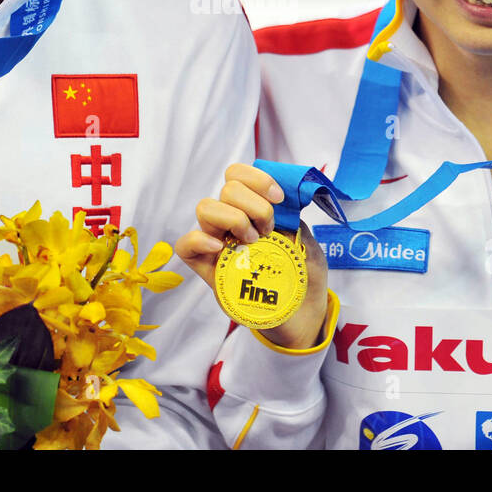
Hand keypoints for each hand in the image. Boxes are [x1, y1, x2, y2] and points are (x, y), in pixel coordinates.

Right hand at [176, 163, 329, 349]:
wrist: (302, 315)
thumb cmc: (303, 275)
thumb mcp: (307, 241)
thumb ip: (293, 218)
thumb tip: (284, 199)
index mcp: (253, 208)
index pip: (238, 175)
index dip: (257, 179)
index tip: (279, 199)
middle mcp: (232, 220)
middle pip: (227, 188)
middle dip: (254, 204)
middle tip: (269, 231)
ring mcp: (217, 243)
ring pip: (205, 207)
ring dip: (234, 218)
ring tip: (253, 242)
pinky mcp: (207, 268)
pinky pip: (185, 245)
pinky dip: (200, 239)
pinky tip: (220, 248)